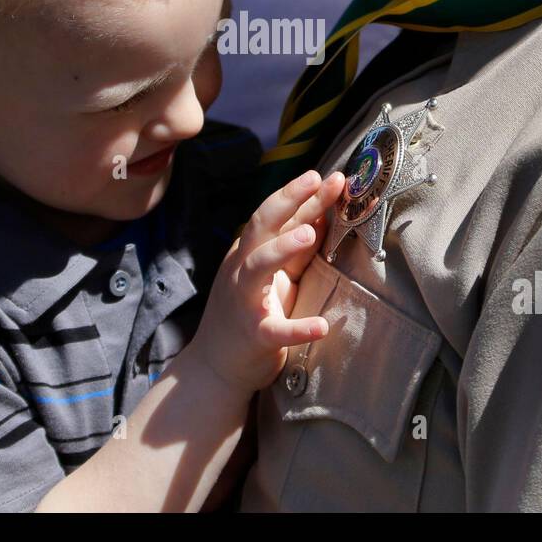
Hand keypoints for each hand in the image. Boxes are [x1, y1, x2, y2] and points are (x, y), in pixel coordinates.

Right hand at [189, 169, 345, 394]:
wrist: (215, 366)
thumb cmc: (250, 312)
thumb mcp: (273, 274)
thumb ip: (294, 247)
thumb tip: (321, 214)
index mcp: (248, 252)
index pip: (274, 216)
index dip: (299, 194)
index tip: (327, 175)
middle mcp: (241, 270)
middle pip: (260, 226)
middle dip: (288, 200)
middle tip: (317, 180)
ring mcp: (244, 301)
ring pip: (258, 266)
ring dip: (282, 248)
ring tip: (309, 234)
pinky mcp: (254, 336)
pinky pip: (276, 330)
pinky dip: (298, 328)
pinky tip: (322, 327)